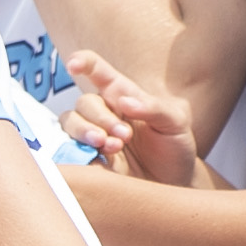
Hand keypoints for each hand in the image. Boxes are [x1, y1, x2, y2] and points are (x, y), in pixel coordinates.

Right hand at [62, 51, 200, 187]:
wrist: (173, 183)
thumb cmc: (174, 146)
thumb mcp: (175, 122)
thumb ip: (153, 108)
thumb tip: (124, 101)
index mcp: (122, 94)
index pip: (97, 71)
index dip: (83, 62)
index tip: (74, 65)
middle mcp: (103, 112)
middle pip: (83, 103)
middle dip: (100, 118)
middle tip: (124, 137)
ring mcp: (93, 135)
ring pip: (70, 123)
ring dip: (86, 132)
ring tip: (112, 147)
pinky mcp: (88, 158)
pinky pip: (69, 150)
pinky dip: (81, 153)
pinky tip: (103, 162)